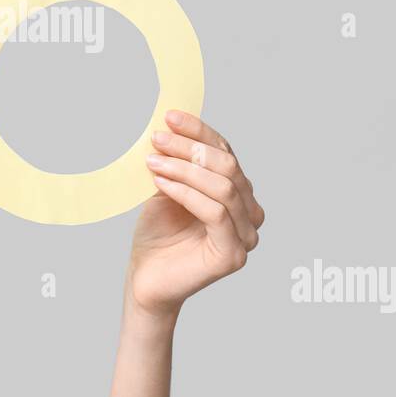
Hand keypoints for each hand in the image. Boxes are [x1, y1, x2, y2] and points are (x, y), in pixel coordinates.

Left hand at [130, 110, 264, 319]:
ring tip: (153, 161)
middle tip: (158, 139)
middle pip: (228, 167)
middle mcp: (249, 213)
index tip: (170, 117)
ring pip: (223, 186)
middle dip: (190, 148)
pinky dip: (186, 192)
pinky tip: (162, 182)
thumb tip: (172, 127)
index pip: (226, 153)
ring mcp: (246, 236)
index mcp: (240, 194)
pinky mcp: (233, 255)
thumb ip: (180, 164)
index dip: (199, 132)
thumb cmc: (158, 236)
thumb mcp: (169, 188)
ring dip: (185, 169)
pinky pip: (215, 212)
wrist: (145, 280)